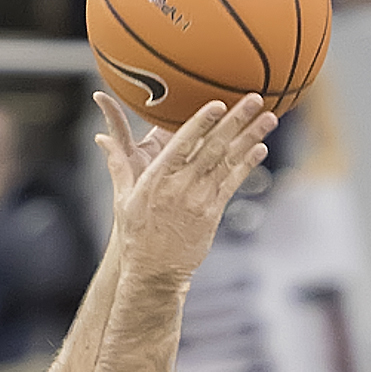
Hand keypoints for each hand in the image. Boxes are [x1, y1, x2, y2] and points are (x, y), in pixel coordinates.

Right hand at [96, 93, 274, 283]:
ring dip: (250, 138)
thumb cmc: (136, 233)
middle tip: (254, 99)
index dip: (202, 123)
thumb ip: (117, 164)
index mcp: (157, 179)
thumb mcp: (122, 198)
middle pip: (212, 147)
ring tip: (269, 117)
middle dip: (236, 121)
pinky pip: (233, 184)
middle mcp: (181, 187)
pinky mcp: (213, 213)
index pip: (183, 144)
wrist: (154, 271)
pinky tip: (260, 148)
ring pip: (228, 162)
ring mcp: (200, 200)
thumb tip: (101, 138)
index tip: (218, 104)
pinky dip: (247, 165)